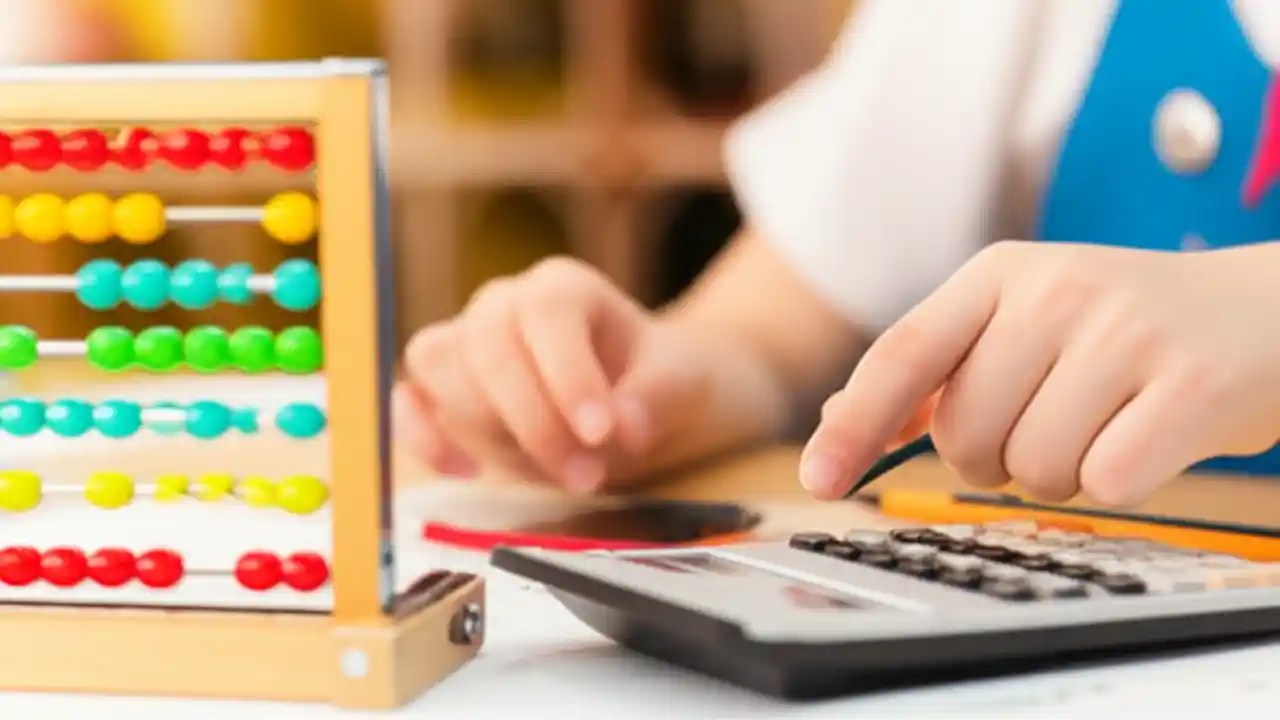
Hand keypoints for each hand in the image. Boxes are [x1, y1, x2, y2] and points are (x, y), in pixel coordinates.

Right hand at [394, 257, 710, 492]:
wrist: (640, 397)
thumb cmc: (656, 380)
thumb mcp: (682, 384)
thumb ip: (655, 399)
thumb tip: (621, 425)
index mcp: (564, 287)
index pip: (547, 312)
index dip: (567, 375)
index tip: (601, 433)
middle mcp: (505, 303)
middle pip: (487, 344)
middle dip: (534, 421)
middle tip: (588, 475)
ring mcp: (467, 342)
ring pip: (440, 367)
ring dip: (489, 431)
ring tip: (560, 472)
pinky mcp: (443, 390)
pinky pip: (406, 400)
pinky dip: (421, 434)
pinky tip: (467, 470)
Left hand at [801, 240, 1279, 505]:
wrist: (1268, 309)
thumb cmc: (1131, 326)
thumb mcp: (1029, 316)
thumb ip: (941, 363)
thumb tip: (841, 415)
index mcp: (1002, 272)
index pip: (902, 355)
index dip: (852, 424)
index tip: (820, 479)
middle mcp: (1057, 290)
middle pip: (965, 435)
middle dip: (994, 460)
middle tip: (1050, 425)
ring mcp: (1125, 333)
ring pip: (1034, 467)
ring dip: (1061, 473)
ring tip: (1105, 425)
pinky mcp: (1189, 386)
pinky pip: (1108, 483)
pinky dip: (1120, 481)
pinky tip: (1148, 437)